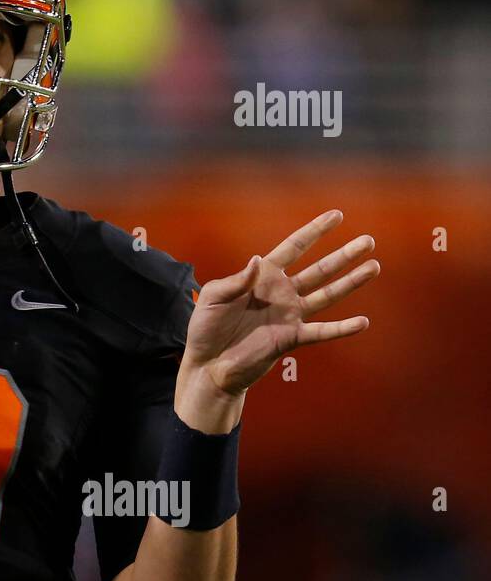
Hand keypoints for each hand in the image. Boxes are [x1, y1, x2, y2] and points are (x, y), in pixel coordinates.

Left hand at [181, 209, 379, 399]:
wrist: (208, 364)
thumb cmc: (205, 328)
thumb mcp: (213, 297)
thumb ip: (236, 280)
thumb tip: (258, 260)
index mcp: (262, 276)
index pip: (294, 247)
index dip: (314, 231)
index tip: (337, 215)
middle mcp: (281, 292)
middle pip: (319, 269)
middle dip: (344, 256)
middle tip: (368, 241)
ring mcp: (289, 315)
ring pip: (327, 295)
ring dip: (350, 282)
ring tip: (374, 266)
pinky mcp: (291, 338)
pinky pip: (321, 332)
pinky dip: (342, 328)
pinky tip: (363, 322)